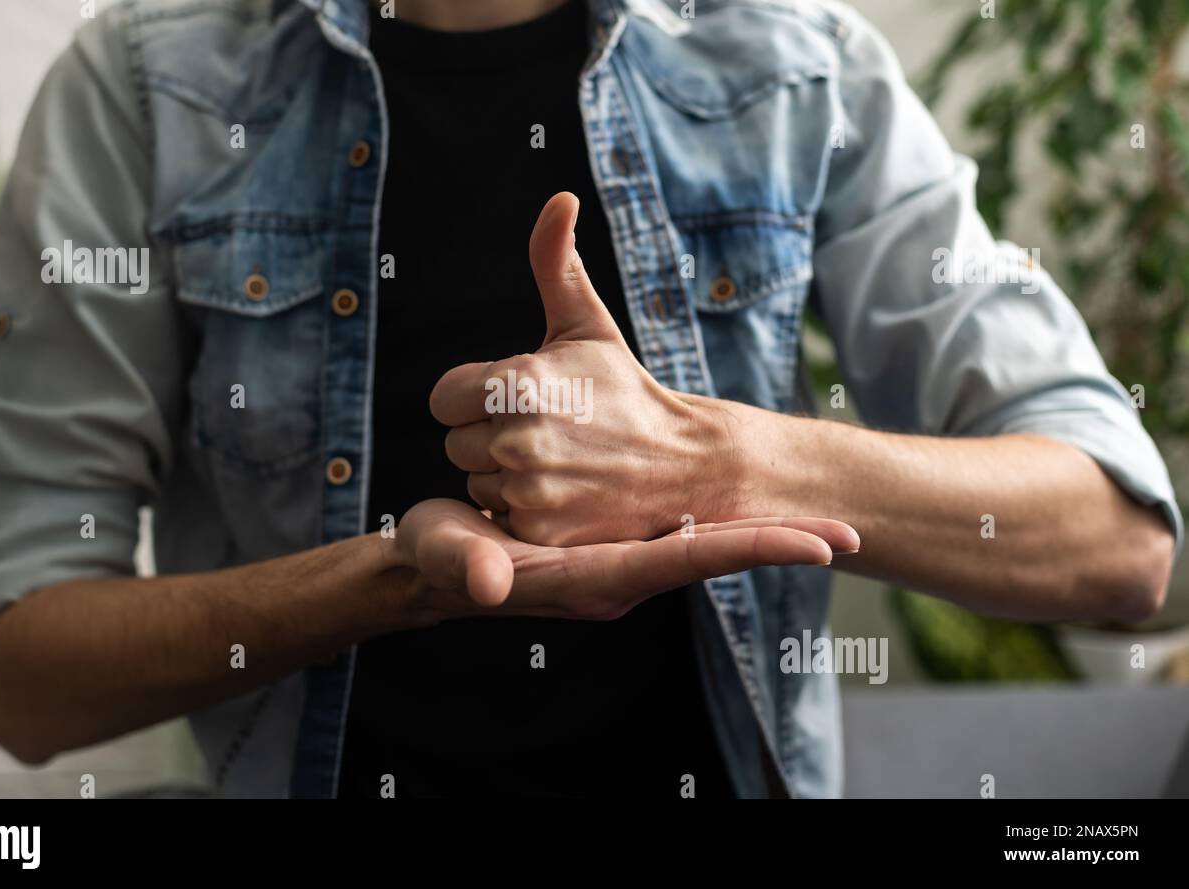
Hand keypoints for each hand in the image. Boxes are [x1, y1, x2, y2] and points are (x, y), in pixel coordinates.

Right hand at [394, 498, 858, 619]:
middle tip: (852, 530)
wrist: (435, 564)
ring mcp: (622, 557)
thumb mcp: (448, 556)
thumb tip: (491, 583)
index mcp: (595, 576)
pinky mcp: (614, 537)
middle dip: (779, 543)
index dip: (753, 549)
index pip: (690, 560)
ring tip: (824, 517)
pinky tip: (747, 498)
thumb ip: (469, 567)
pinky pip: (682, 529)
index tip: (819, 545)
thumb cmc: (440, 560)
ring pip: (705, 540)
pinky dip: (721, 518)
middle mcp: (620, 572)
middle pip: (715, 553)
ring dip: (759, 529)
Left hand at [430, 191, 737, 546]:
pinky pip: (498, 518)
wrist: (684, 464)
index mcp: (519, 381)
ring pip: (476, 482)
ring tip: (557, 463)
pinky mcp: (540, 532)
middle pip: (456, 444)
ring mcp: (530, 491)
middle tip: (546, 432)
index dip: (472, 398)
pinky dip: (522, 512)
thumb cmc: (624, 390)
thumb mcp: (588, 325)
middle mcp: (518, 439)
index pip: (443, 398)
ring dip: (504, 476)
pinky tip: (563, 495)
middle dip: (489, 436)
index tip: (512, 399)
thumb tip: (560, 197)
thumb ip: (557, 261)